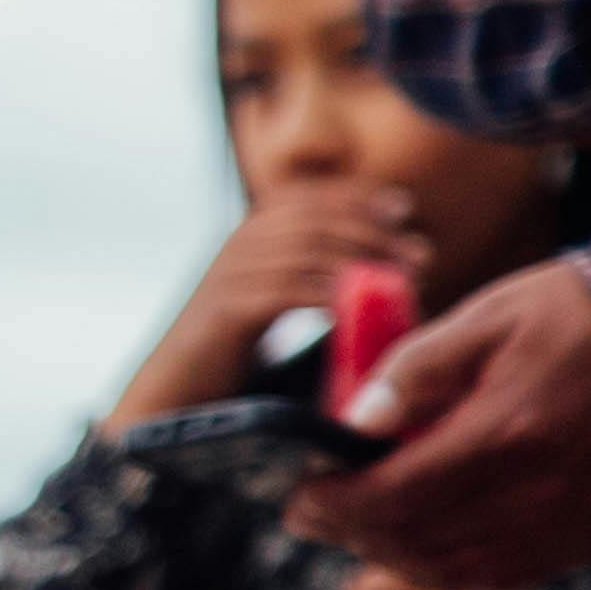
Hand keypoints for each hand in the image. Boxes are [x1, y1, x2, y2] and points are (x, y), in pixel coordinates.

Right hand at [108, 185, 432, 430]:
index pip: (308, 196)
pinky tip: (363, 310)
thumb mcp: (263, 299)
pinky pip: (291, 290)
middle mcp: (236, 245)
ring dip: (365, 265)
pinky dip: (334, 297)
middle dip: (374, 233)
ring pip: (310, 251)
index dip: (358, 196)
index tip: (402, 208)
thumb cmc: (225, 354)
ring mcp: (230, 275)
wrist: (170, 393)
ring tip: (406, 285)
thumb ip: (302, 275)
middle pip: (317, 220)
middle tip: (419, 257)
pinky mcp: (228, 310)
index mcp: (245, 235)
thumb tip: (370, 266)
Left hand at [290, 262, 590, 589]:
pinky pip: (504, 576)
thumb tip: (351, 423)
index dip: (334, 505)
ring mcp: (569, 522)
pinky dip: (450, 570)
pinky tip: (423, 544)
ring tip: (361, 527)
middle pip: (416, 541)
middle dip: (352, 532)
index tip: (300, 495)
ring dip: (394, 556)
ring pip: (455, 571)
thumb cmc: (577, 317)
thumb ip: (412, 372)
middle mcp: (537, 492)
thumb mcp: (486, 318)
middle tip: (315, 513)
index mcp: (504, 433)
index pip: (393, 495)